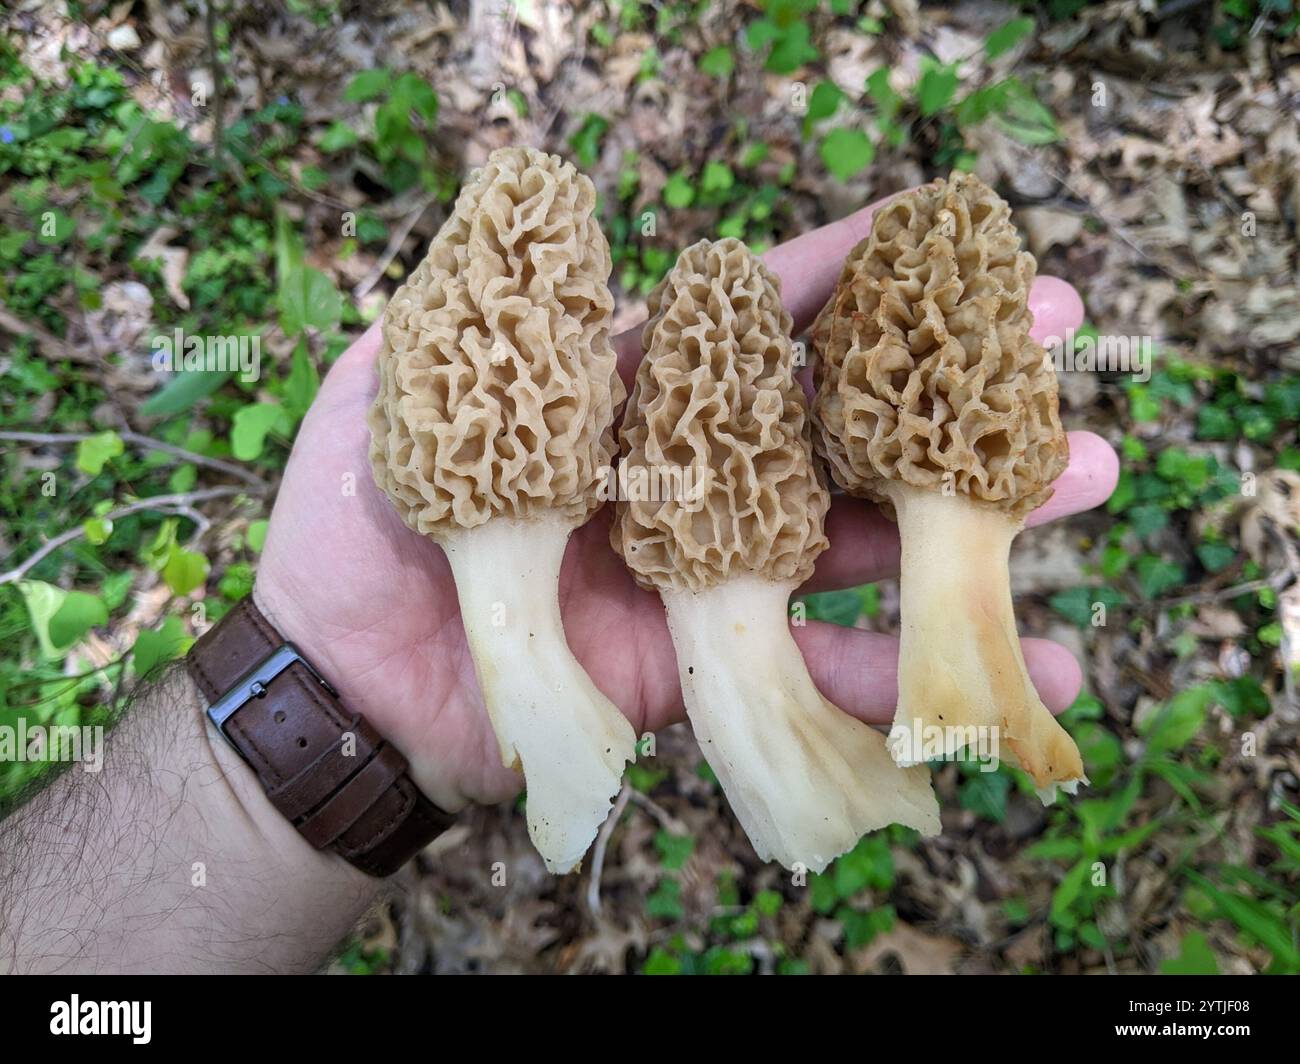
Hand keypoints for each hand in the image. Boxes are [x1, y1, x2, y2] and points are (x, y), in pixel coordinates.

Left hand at [253, 192, 1118, 813]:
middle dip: (946, 383)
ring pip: (862, 537)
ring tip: (1086, 482)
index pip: (752, 323)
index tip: (943, 241)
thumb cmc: (350, 529)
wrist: (341, 690)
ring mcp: (708, 576)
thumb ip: (471, 313)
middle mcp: (686, 479)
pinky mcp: (713, 670)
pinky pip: (822, 667)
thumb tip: (535, 216)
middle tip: (1063, 346)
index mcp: (626, 401)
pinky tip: (1028, 661)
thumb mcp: (390, 392)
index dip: (847, 283)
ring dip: (974, 515)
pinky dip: (915, 672)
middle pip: (838, 422)